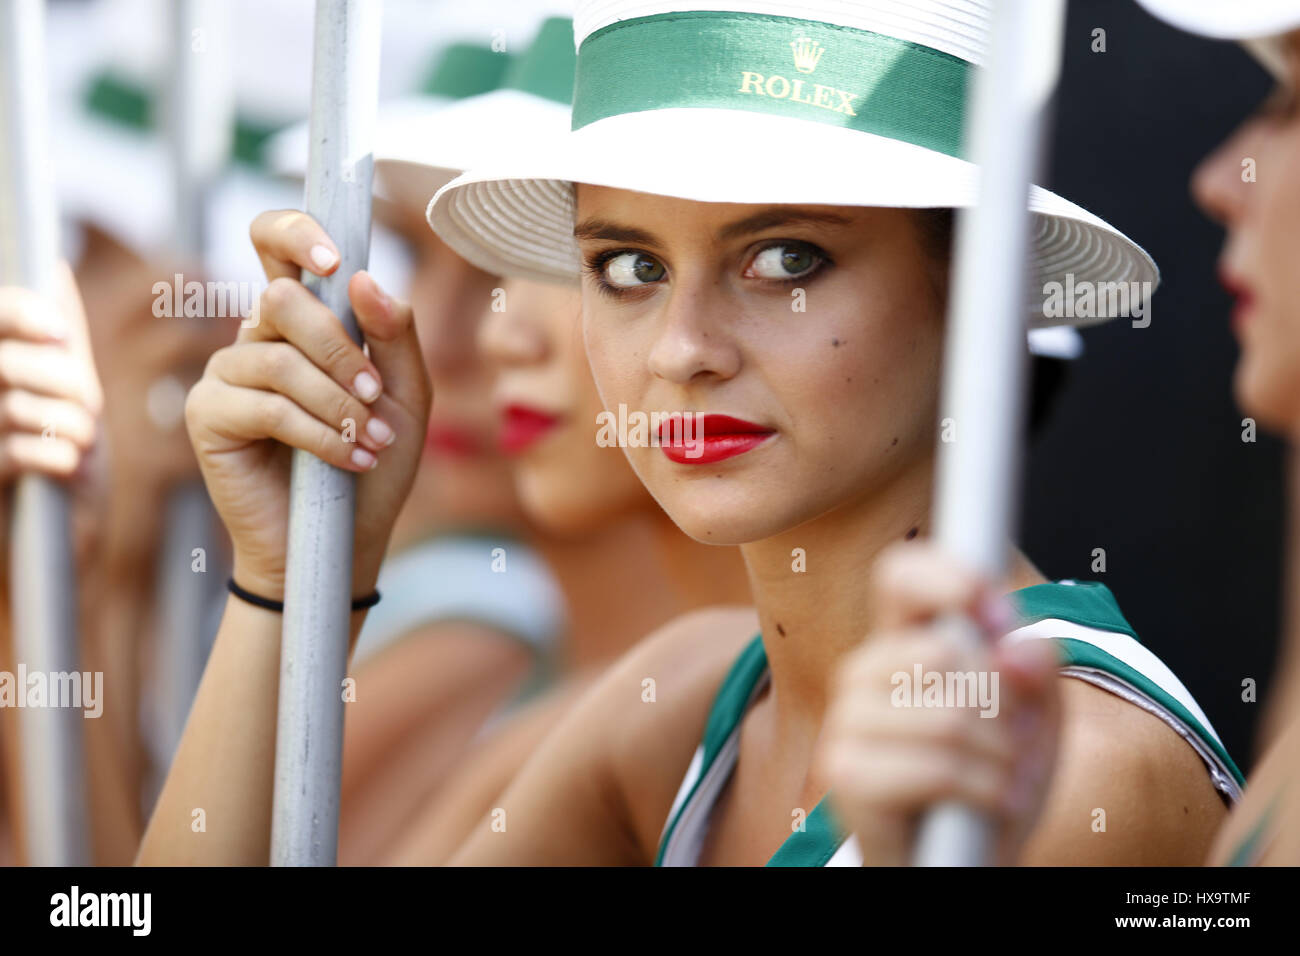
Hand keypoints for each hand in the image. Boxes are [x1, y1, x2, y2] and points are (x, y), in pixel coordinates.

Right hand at [0, 262, 102, 481]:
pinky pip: (21, 453)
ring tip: (81, 442)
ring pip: (18, 408)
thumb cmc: (58, 445)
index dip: (21, 313)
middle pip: (7, 362)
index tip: (61, 333)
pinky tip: (69, 467)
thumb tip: (55, 268)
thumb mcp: (64, 385)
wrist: (58, 524)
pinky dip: (60, 459)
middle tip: (88, 405)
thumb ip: (57, 331)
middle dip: (65, 381)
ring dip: (70, 425)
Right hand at [185, 210, 430, 598]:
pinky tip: (347, 460)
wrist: (347, 541)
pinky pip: (266, 405)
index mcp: (303, 322)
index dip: (295, 233)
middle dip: (339, 346)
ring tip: (371, 441)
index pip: (276, 245)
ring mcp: (227, 375)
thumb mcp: (407, 397)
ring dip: (338, 402)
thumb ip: (394, 335)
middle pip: (282, 298)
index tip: (334, 259)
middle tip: (375, 392)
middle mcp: (258, 339)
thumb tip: (363, 279)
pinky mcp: (208, 417)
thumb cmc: (375, 463)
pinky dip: (318, 433)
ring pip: (280, 359)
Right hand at [818, 541, 1060, 865]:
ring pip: (950, 714)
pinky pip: (938, 766)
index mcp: (902, 644)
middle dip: (1002, 704)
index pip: (900, 576)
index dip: (944, 575)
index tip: (985, 604)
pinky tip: (985, 805)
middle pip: (946, 650)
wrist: (967, 863)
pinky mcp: (848, 775)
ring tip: (996, 779)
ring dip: (998, 758)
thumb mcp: (1038, 719)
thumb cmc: (994, 784)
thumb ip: (1038, 667)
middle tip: (1004, 741)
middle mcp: (863, 674)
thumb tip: (1015, 645)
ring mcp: (848, 723)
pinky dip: (984, 791)